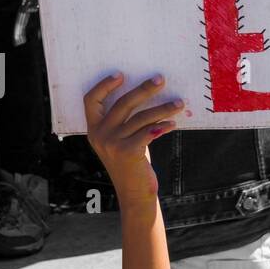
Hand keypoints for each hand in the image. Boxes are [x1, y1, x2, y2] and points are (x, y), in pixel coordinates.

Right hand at [84, 73, 183, 205]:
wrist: (134, 194)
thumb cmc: (132, 164)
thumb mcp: (122, 141)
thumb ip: (126, 123)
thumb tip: (147, 95)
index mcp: (94, 129)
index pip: (91, 100)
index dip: (104, 85)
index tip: (121, 74)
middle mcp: (100, 135)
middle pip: (122, 103)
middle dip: (144, 89)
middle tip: (161, 79)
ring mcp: (112, 143)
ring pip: (141, 117)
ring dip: (163, 108)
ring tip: (179, 104)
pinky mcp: (128, 152)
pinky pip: (148, 132)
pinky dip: (162, 126)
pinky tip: (172, 124)